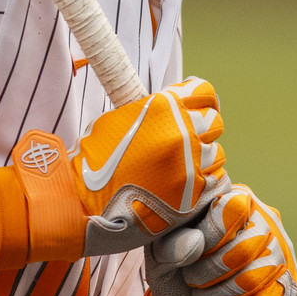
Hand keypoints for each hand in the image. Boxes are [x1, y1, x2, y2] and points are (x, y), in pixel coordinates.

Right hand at [8, 77, 229, 258]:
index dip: (202, 101)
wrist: (81, 201)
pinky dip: (201, 183)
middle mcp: (182, 133)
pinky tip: (180, 186)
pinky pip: (213, 181)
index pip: (204, 94)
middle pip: (213, 123)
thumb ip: (153, 110)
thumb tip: (176, 103)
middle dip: (201, 131)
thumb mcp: (121, 118)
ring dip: (201, 159)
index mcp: (164, 107)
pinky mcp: (191, 194)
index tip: (198, 109)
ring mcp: (189, 165)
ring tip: (177, 169)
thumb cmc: (96, 158)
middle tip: (184, 143)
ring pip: (215, 154)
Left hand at [144, 184, 296, 295]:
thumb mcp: (160, 255)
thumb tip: (195, 243)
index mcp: (234, 199)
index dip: (208, 238)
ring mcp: (283, 253)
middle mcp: (266, 220)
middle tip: (191, 281)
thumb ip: (169, 245)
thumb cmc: (177, 269)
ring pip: (255, 280)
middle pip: (244, 249)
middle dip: (207, 275)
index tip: (188, 257)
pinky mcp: (290, 287)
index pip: (232, 209)